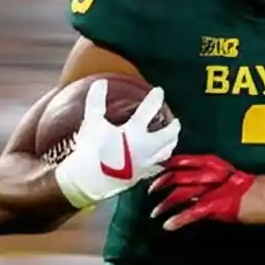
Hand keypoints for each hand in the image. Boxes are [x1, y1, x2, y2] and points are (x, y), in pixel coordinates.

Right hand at [53, 79, 180, 208]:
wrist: (88, 181)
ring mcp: (146, 163)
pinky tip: (159, 159)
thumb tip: (100, 82)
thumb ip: (96, 101)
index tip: (159, 91)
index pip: (149, 110)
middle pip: (168, 134)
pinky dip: (161, 160)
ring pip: (167, 151)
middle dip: (173, 126)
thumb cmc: (90, 150)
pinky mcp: (142, 175)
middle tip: (175, 121)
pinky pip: (157, 167)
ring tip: (171, 138)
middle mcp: (145, 147)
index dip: (155, 98)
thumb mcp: (92, 123)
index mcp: (134, 131)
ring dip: (171, 142)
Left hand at [148, 154, 255, 230]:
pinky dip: (177, 220)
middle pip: (177, 176)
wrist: (261, 197)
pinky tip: (167, 226)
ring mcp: (209, 190)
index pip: (183, 160)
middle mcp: (207, 173)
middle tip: (150, 191)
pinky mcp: (211, 206)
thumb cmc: (242, 187)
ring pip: (179, 194)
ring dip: (165, 204)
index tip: (156, 170)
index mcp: (210, 162)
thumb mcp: (221, 175)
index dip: (166, 165)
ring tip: (155, 213)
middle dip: (161, 184)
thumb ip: (202, 178)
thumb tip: (185, 185)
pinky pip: (190, 213)